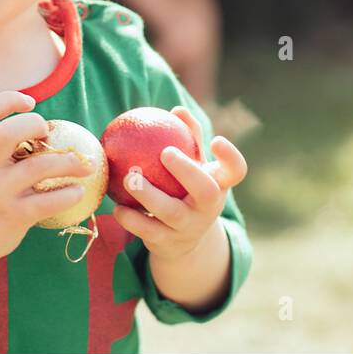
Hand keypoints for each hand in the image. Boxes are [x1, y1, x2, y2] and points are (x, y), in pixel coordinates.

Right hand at [0, 91, 94, 264]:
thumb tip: (43, 129)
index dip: (7, 100)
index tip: (30, 103)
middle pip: (6, 134)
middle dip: (33, 125)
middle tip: (48, 132)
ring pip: (37, 168)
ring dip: (68, 162)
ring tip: (85, 165)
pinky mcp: (13, 216)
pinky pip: (47, 202)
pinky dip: (68, 195)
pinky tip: (78, 192)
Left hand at [111, 106, 247, 260]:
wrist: (185, 242)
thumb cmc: (188, 189)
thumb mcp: (194, 166)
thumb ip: (189, 138)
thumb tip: (177, 109)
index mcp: (219, 186)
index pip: (236, 170)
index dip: (230, 156)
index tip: (216, 140)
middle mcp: (209, 208)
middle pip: (206, 191)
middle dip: (186, 171)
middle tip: (164, 151)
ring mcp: (191, 228)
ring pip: (172, 213)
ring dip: (149, 195)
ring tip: (129, 178)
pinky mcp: (170, 244)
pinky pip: (147, 231)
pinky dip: (131, 218)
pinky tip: (117, 206)